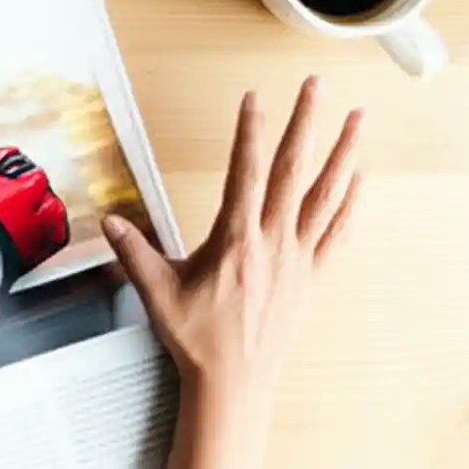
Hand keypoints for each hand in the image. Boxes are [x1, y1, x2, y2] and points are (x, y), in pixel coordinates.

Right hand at [102, 76, 360, 404]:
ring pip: (326, 194)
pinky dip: (350, 204)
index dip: (249, 132)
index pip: (244, 173)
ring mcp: (297, 258)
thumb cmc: (198, 339)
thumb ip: (133, 252)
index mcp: (235, 241)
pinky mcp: (311, 276)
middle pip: (293, 170)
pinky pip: (337, 233)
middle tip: (316, 86)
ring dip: (343, 152)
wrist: (234, 382)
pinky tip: (359, 180)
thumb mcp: (158, 292)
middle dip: (305, 122)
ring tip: (358, 118)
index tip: (254, 98)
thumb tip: (109, 222)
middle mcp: (272, 242)